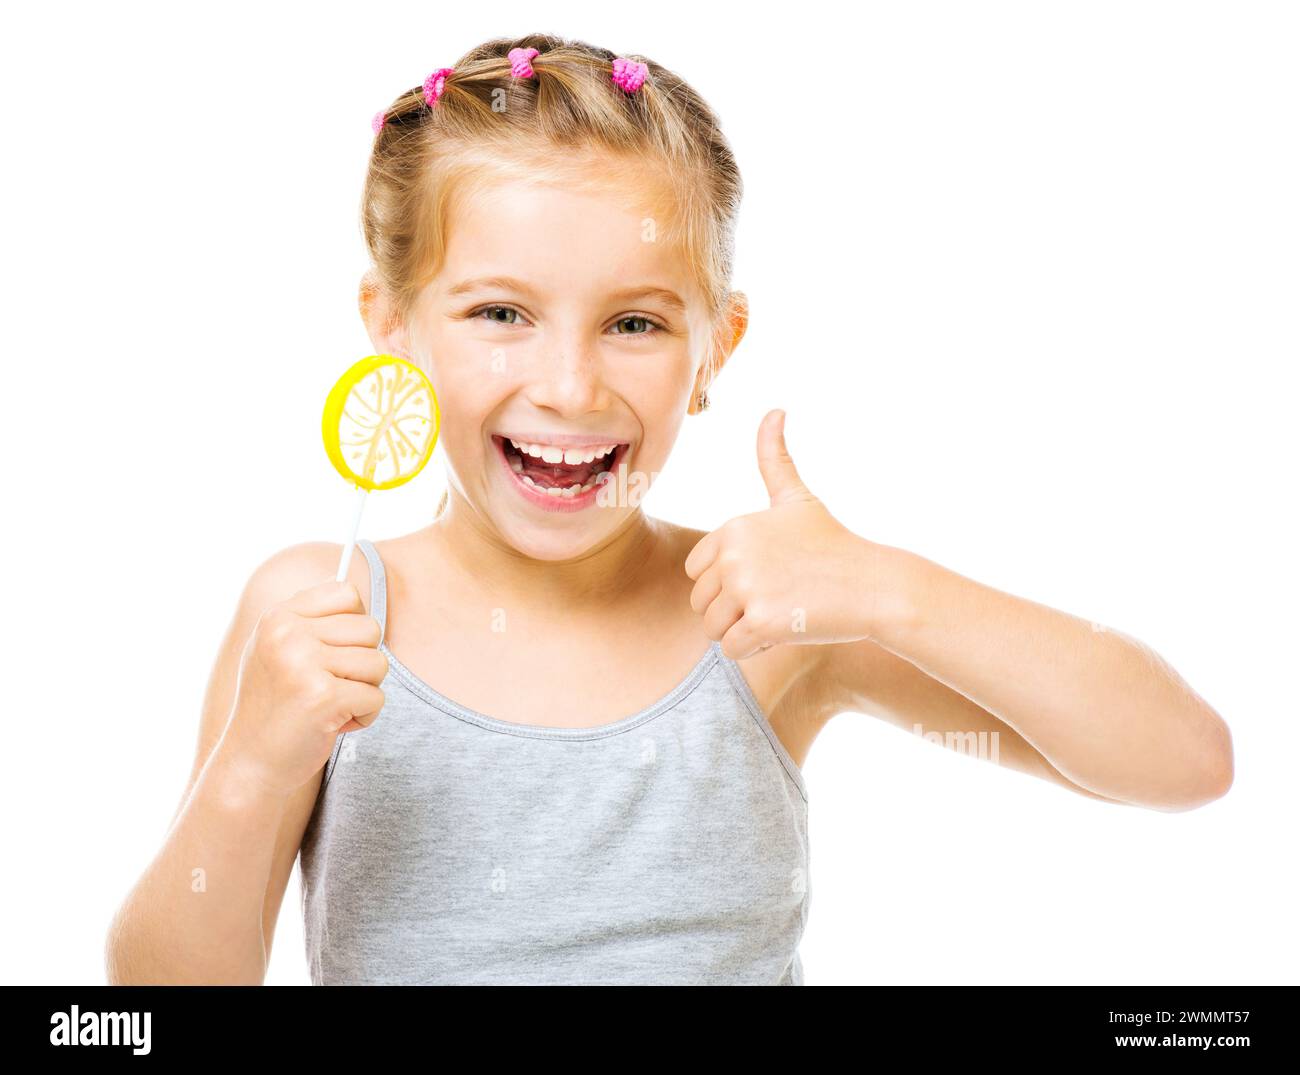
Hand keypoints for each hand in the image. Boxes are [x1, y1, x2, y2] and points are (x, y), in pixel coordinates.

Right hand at [219, 580, 388, 797]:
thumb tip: (356, 594)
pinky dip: (364, 717)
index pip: (346, 593)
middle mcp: (287, 634)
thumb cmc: (274, 707)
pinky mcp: (324, 696)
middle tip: (328, 688)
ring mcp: (303, 664)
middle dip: (361, 664)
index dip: (351, 627)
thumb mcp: (277, 650)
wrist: (250, 765)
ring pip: (379, 663)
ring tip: (329, 707)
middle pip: (370, 628)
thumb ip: (310, 620)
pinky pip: (376, 697)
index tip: (329, 655)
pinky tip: (332, 726)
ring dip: (363, 692)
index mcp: (277, 617)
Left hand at [685, 409, 882, 659]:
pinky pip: (732, 649)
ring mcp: (747, 589)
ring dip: (741, 631)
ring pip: (712, 629)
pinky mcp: (763, 622)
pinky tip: (785, 630)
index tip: (765, 576)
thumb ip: (774, 457)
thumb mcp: (796, 498)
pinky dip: (754, 649)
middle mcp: (734, 555)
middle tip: (776, 599)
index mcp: (732, 528)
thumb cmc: (832, 543)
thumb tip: (774, 410)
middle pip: (701, 603)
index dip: (726, 582)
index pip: (695, 572)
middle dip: (733, 610)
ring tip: (779, 614)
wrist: (874, 584)